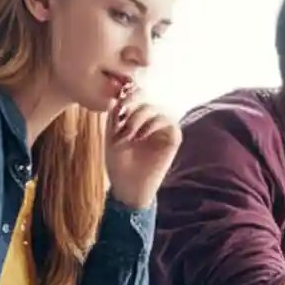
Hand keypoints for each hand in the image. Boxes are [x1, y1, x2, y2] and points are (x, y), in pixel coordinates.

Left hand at [105, 88, 181, 208]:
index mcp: (136, 120)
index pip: (138, 99)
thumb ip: (114, 118)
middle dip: (134, 106)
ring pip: (159, 109)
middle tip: (122, 118)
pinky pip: (170, 123)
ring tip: (129, 132)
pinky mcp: (173, 140)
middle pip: (148, 101)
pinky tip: (142, 135)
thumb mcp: (111, 137)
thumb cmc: (118, 164)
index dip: (130, 96)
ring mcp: (163, 131)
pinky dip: (156, 124)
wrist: (127, 187)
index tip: (119, 105)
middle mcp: (151, 123)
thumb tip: (115, 98)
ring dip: (142, 116)